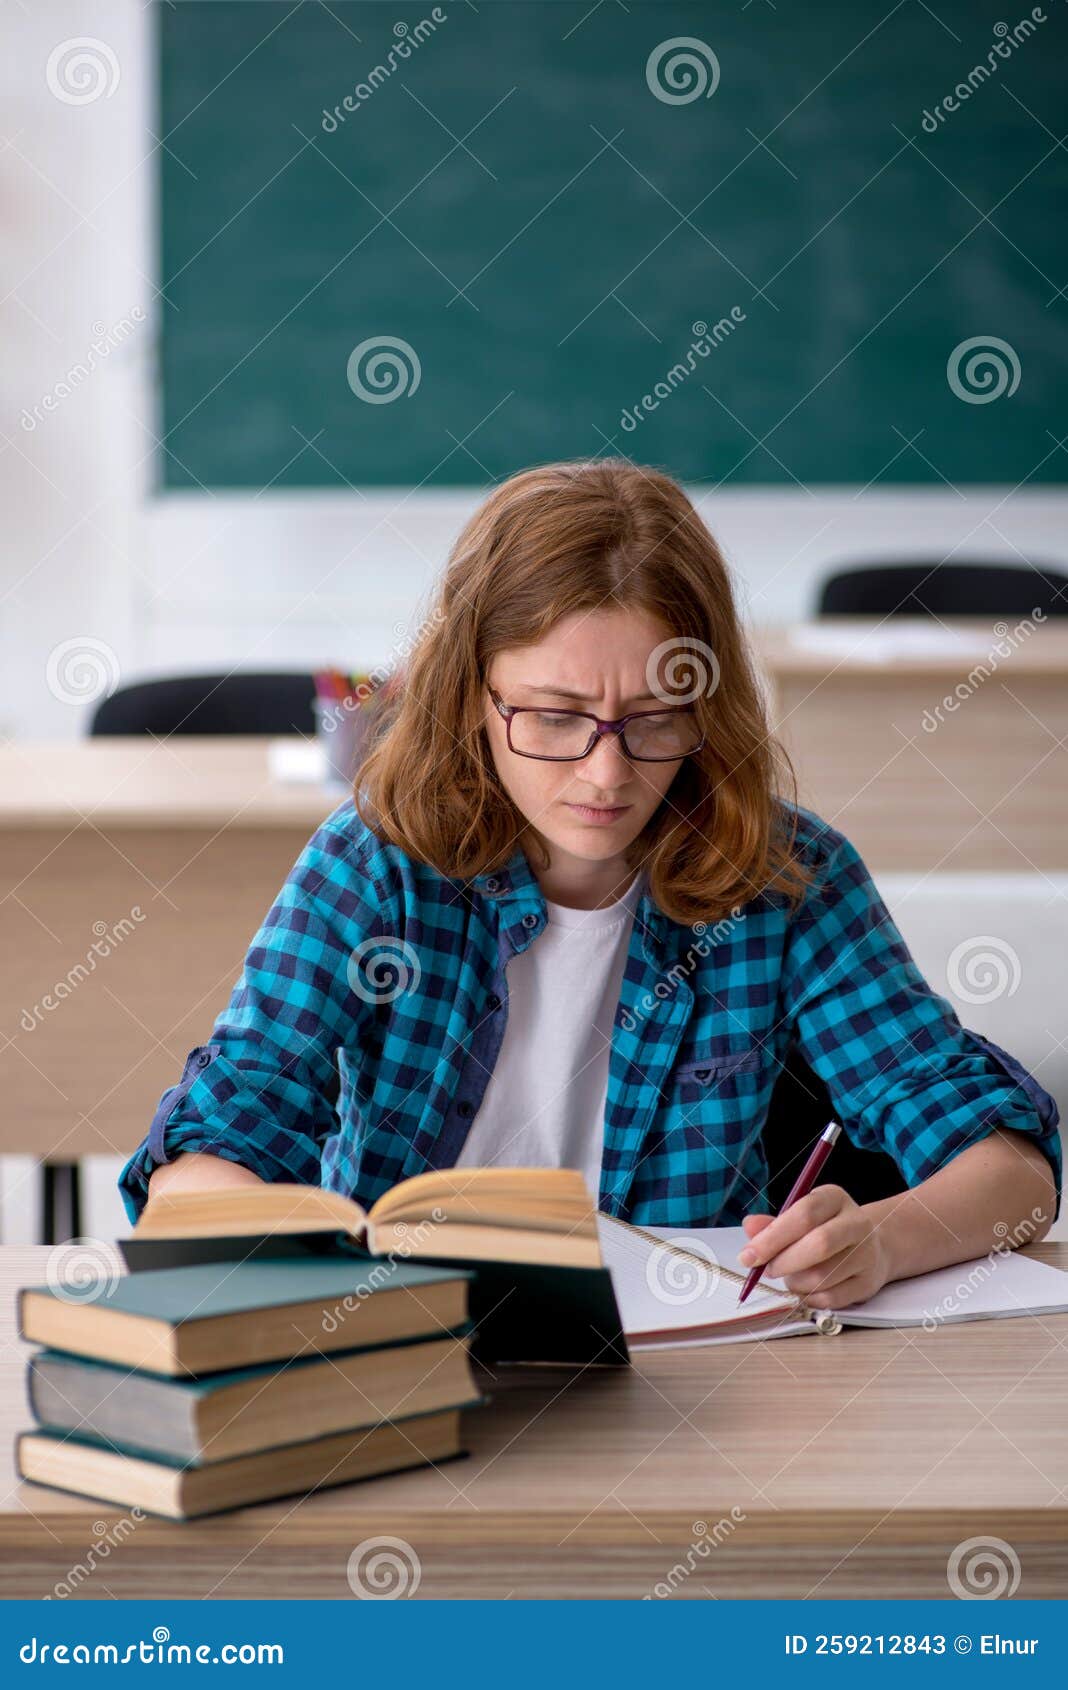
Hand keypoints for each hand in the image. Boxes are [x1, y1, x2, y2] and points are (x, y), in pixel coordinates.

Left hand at [737, 1184, 893, 1308]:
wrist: (870, 1247)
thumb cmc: (825, 1230)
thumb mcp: (801, 1218)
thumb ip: (773, 1224)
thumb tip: (750, 1226)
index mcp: (835, 1199)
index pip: (804, 1214)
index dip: (772, 1237)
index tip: (748, 1256)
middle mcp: (856, 1223)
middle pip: (819, 1244)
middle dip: (783, 1262)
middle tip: (767, 1270)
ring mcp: (867, 1254)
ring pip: (823, 1276)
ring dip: (795, 1282)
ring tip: (790, 1277)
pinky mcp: (868, 1282)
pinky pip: (832, 1298)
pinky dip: (809, 1298)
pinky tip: (804, 1290)